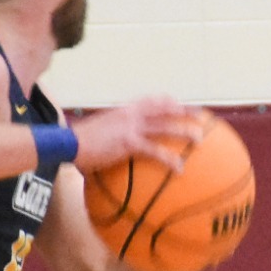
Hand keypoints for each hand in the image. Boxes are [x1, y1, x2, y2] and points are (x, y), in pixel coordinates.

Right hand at [70, 97, 205, 171]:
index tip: (180, 104)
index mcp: (124, 110)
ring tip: (199, 139)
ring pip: (164, 126)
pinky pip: (155, 151)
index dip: (167, 101)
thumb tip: (118, 145)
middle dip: (184, 110)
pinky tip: (180, 169)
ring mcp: (130, 127)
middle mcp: (130, 114)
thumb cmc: (80, 142)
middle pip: (163, 108)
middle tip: (201, 116)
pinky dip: (169, 159)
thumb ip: (113, 134)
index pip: (150, 101)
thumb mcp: (101, 131)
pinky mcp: (129, 143)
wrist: (69, 143)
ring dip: (183, 131)